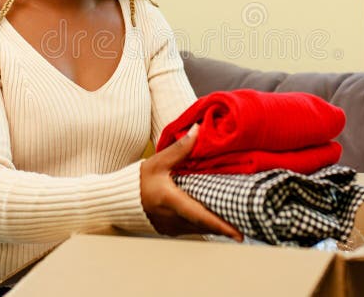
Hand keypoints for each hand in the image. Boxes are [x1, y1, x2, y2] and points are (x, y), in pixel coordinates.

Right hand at [140, 124, 242, 240]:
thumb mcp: (158, 161)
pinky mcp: (169, 230)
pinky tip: (214, 218)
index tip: (239, 234)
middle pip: (205, 226)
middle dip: (226, 226)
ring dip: (215, 226)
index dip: (221, 227)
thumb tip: (198, 130)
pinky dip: (204, 225)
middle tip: (246, 224)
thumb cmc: (136, 181)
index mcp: (172, 201)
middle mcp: (173, 219)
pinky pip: (191, 229)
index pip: (201, 217)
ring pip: (200, 229)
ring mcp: (171, 227)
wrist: (117, 199)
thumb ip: (180, 148)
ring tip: (235, 220)